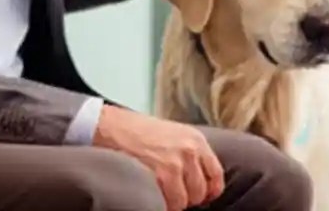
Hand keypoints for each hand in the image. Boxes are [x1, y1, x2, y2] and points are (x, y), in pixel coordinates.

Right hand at [93, 104, 224, 210]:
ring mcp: (176, 163)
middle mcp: (190, 151)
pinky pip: (170, 203)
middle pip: (200, 192)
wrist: (112, 126)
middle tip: (172, 195)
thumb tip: (200, 180)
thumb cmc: (140, 132)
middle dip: (187, 198)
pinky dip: (162, 205)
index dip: (208, 191)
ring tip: (161, 195)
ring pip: (185, 201)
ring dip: (173, 203)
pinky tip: (153, 196)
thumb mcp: (175, 135)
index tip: (200, 197)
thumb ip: (191, 154)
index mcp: (197, 140)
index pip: (216, 176)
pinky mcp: (161, 174)